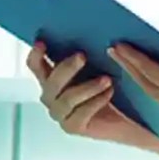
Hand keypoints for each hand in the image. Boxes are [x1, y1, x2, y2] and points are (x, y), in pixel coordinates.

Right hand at [25, 42, 150, 145]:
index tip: (42, 42)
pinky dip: (96, 101)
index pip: (35, 65)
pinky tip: (109, 93)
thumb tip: (86, 32)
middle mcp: (51, 95)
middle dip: (66, 68)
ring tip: (107, 79)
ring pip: (67, 99)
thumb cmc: (106, 83)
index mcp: (51, 76)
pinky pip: (80, 114)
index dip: (36, 54)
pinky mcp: (72, 127)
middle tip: (83, 56)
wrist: (123, 114)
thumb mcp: (96, 64)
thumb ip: (85, 52)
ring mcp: (60, 113)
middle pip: (51, 82)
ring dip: (88, 87)